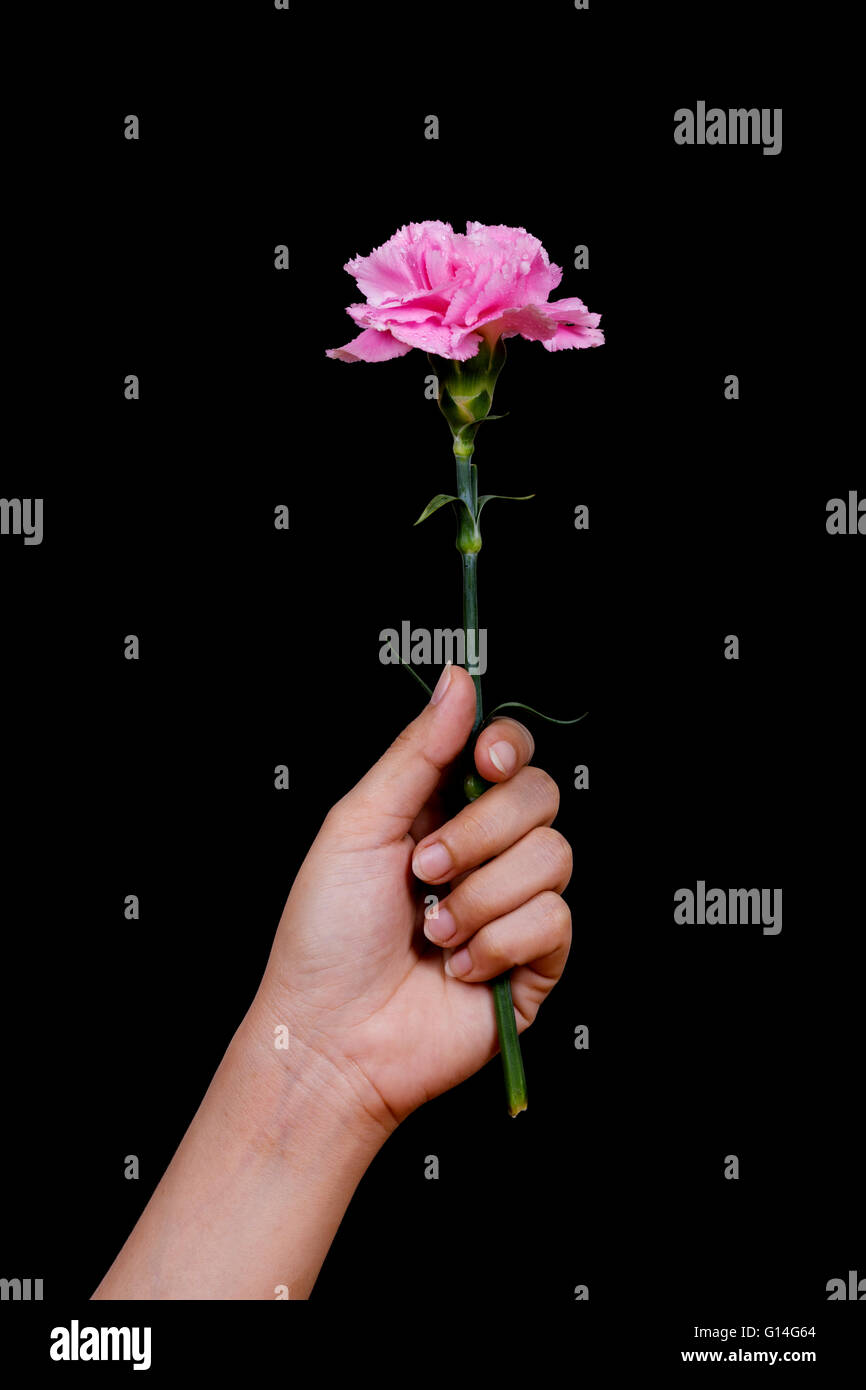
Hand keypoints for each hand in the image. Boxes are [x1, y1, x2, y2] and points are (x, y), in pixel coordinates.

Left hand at [255, 661, 572, 1131]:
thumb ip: (417, 751)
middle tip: (423, 868)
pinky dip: (496, 943)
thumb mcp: (359, 824)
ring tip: (432, 928)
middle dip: (480, 832)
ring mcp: (514, 908)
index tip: (484, 760)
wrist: (329, 1035)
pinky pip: (554, 921)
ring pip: (553, 858)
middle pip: (541, 797)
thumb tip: (459, 680)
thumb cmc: (326, 934)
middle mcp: (486, 854)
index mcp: (442, 812)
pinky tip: (456, 966)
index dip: (508, 748)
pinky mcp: (535, 963)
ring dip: (480, 896)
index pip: (509, 754)